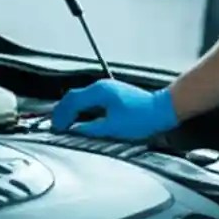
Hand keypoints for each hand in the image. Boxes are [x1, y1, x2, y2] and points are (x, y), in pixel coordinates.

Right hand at [50, 79, 178, 139]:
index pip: (72, 102)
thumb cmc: (143, 117)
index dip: (61, 116)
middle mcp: (102, 87)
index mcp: (100, 92)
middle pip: (74, 97)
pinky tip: (81, 118)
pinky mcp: (113, 94)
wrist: (163, 110)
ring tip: (65, 123)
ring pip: (81, 97)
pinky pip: (90, 99)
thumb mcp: (114, 128)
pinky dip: (81, 108)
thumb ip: (91, 129)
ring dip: (71, 109)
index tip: (56, 128)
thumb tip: (75, 131)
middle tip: (56, 125)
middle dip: (62, 111)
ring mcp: (108, 89)